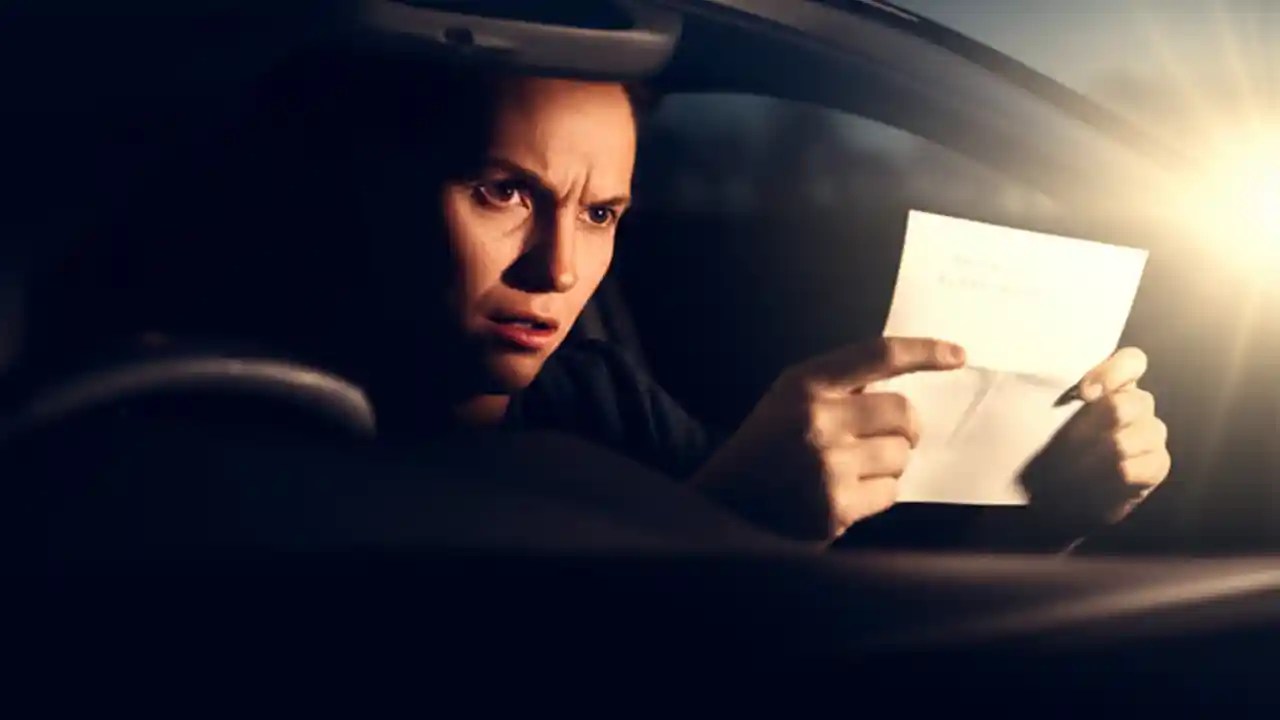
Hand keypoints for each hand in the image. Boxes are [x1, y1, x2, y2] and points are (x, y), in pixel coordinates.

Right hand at [692, 337, 965, 542]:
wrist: (724, 505)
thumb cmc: (764, 447)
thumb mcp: (789, 400)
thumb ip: (838, 389)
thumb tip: (899, 391)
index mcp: (806, 384)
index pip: (879, 355)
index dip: (924, 352)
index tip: (957, 356)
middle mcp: (819, 420)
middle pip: (904, 413)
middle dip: (904, 428)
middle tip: (884, 438)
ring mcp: (829, 466)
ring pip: (901, 456)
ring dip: (888, 463)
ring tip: (851, 469)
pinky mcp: (837, 507)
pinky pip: (890, 492)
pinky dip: (876, 494)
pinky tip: (845, 494)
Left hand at [1022, 347, 1170, 531]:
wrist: (1055, 498)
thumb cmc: (1044, 449)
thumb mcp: (1036, 416)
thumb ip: (1041, 391)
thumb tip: (1003, 370)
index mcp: (1112, 384)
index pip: (1132, 361)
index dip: (1114, 372)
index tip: (1084, 393)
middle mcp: (1136, 404)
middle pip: (1133, 402)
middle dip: (1095, 425)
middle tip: (1067, 445)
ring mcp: (1150, 434)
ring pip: (1136, 437)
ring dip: (1098, 456)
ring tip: (1072, 468)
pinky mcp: (1156, 465)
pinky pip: (1142, 467)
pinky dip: (1113, 477)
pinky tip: (1094, 482)